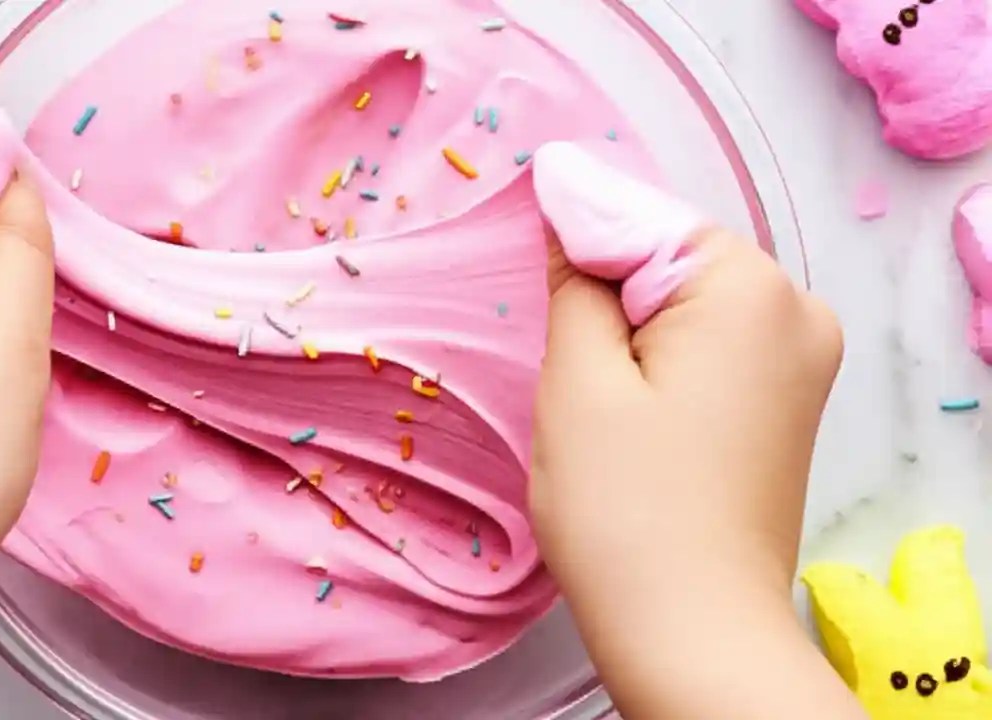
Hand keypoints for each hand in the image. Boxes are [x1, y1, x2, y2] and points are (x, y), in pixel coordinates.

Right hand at [529, 144, 859, 718]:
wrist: (692, 633)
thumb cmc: (626, 511)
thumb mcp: (579, 380)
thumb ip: (576, 278)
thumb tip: (568, 193)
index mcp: (751, 290)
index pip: (640, 222)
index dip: (576, 244)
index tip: (525, 252)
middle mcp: (798, 311)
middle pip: (671, 261)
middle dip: (608, 295)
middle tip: (569, 371)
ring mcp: (804, 361)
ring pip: (688, 306)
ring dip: (632, 332)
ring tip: (598, 402)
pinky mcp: (789, 403)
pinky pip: (713, 347)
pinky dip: (664, 361)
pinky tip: (634, 415)